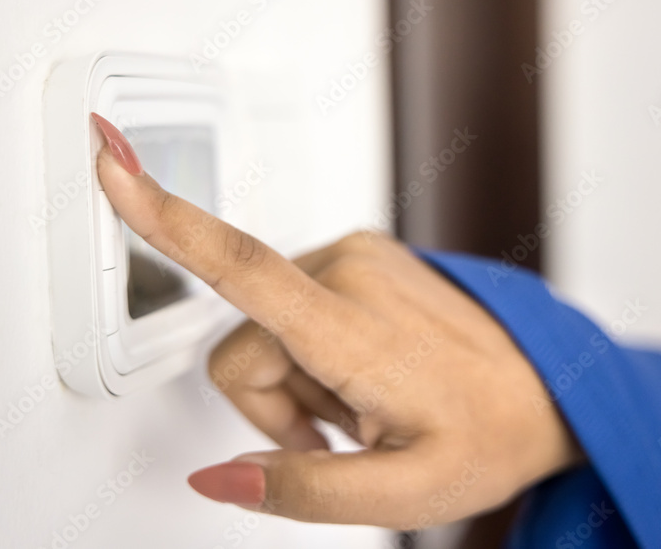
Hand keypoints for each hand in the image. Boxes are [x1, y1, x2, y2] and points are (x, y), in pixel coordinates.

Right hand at [92, 114, 581, 529]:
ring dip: (300, 377)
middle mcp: (349, 269)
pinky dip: (316, 347)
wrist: (550, 387)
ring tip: (364, 399)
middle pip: (242, 348)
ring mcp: (357, 255)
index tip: (110, 162)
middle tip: (343, 430)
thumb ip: (301, 489)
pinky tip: (367, 370)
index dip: (162, 217)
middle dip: (274, 404)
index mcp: (354, 326)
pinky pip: (295, 304)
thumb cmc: (489, 434)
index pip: (238, 266)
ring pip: (265, 327)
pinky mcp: (360, 254)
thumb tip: (218, 478)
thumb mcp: (401, 496)